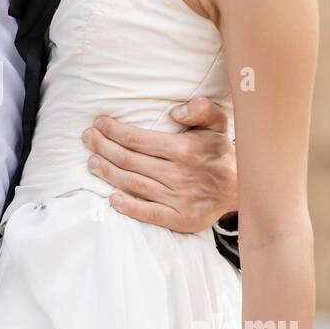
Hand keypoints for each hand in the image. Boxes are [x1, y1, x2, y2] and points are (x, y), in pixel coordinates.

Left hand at [81, 95, 237, 231]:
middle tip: (87, 138)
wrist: (242, 187)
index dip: (113, 130)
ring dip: (107, 172)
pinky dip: (127, 206)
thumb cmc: (220, 151)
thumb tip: (175, 112)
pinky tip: (111, 197)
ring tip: (92, 163)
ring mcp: (178, 199)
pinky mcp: (179, 219)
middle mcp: (178, 175)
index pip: (137, 139)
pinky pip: (147, 213)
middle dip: (103, 147)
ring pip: (132, 184)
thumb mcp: (217, 123)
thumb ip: (200, 109)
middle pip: (128, 160)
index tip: (98, 123)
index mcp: (184, 150)